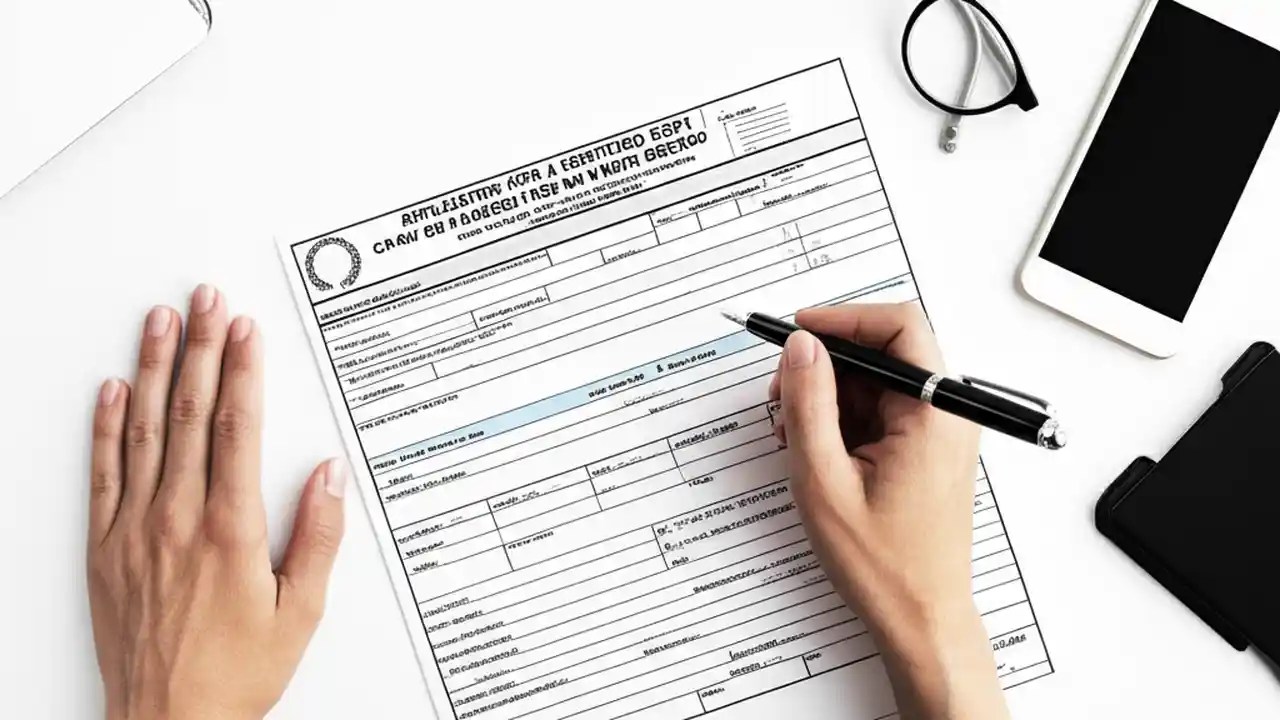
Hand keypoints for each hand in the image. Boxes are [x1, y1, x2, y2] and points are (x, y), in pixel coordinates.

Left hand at [87, 285, 346, 719]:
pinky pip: (104, 474)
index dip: (242, 371)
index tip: (246, 331)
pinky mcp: (105, 549)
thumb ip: (317, 537)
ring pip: (145, 432)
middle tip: (207, 302)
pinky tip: (113, 392)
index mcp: (230, 530)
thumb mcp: (300, 612)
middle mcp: (178, 520)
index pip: (237, 429)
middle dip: (202, 350)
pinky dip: (106, 428)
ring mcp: (135, 531)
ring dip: (155, 371)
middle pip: (191, 416)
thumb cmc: (235, 674)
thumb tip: (328, 475)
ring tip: (161, 323)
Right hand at [769, 303, 1007, 719]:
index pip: (899, 326)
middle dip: (825, 363)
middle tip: (782, 392)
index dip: (843, 318)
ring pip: (875, 382)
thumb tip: (800, 348)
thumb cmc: (885, 568)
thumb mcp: (825, 481)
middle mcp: (946, 415)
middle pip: (883, 351)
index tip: (798, 332)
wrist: (921, 622)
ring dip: (828, 395)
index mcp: (935, 414)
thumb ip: (809, 405)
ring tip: (793, 433)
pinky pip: (879, 412)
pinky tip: (815, 450)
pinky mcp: (924, 450)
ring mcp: (937, 433)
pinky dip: (841, 421)